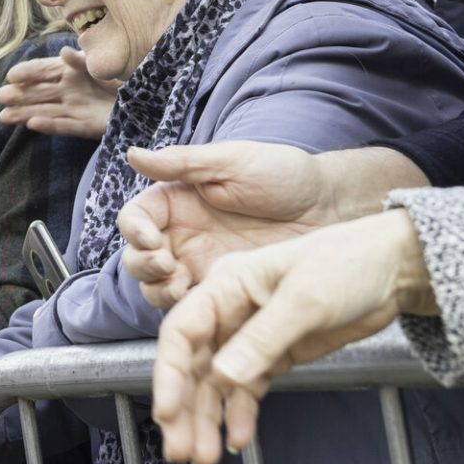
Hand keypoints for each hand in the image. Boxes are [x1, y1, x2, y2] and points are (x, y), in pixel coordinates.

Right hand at [0, 47, 117, 139]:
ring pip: (45, 111)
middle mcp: (69, 90)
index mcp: (71, 71)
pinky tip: (32, 124)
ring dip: (25, 113)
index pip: (44, 70)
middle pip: (39, 93)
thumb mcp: (103, 63)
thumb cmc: (126, 75)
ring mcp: (75, 108)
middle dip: (20, 95)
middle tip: (1, 97)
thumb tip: (63, 52)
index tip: (11, 75)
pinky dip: (48, 125)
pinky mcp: (85, 126)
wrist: (148, 99)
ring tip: (5, 117)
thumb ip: (82, 60)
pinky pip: (64, 125)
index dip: (28, 73)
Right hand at [117, 142, 352, 308]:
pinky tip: (199, 302)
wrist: (330, 208)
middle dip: (142, 264)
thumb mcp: (233, 161)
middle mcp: (181, 235)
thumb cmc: (285, 176)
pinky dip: (184, 308)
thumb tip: (133, 154)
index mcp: (177, 201)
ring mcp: (199, 265)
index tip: (153, 239)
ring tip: (179, 286)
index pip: (135, 218)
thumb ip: (182, 163)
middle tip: (168, 265)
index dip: (134, 231)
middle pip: (137, 256)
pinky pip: (190, 305)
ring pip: (155, 285)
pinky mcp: (221, 289)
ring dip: (156, 289)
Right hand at [152, 209, 437, 463]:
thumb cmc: (349, 263)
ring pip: (216, 384)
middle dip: (184, 409)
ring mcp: (249, 336)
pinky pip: (247, 390)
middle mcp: (229, 312)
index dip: (169, 374)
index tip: (167, 412)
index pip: (182, 332)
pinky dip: (240, 415)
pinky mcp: (273, 355)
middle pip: (194, 366)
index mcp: (225, 286)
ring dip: (208, 420)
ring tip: (203, 458)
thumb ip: (262, 339)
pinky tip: (238, 439)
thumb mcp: (305, 299)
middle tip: (181, 450)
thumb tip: (223, 377)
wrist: (396, 269)